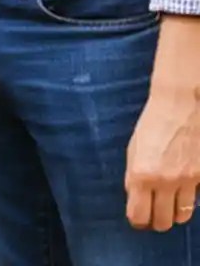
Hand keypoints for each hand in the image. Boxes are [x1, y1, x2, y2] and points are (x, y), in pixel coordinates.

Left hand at [125, 16, 199, 231]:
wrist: (180, 105)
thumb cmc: (152, 125)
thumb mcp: (133, 151)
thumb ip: (134, 178)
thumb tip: (136, 199)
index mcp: (140, 175)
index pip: (138, 215)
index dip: (138, 221)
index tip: (138, 219)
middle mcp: (164, 182)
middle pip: (163, 222)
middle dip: (157, 221)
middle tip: (154, 214)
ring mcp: (187, 180)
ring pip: (182, 216)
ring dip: (174, 213)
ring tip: (168, 204)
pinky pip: (196, 199)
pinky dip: (189, 199)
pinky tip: (182, 189)